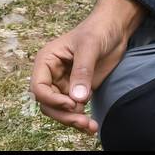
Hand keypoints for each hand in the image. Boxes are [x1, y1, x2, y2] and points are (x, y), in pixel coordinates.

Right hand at [31, 0, 142, 134]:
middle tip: (82, 120)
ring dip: (73, 120)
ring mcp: (64, 84)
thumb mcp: (90, 46)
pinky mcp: (78, 90)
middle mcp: (52, 75)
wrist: (116, 28)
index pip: (39, 88)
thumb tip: (77, 99)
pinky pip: (74, 110)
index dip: (52, 100)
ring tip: (90, 126)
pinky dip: (81, 119)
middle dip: (64, 115)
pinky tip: (92, 126)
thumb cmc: (98, 29)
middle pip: (48, 103)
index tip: (72, 104)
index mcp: (47, 61)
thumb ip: (83, 72)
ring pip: (60, 110)